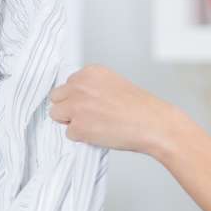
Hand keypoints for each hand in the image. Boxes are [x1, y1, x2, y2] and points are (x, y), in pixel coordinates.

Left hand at [48, 64, 179, 155]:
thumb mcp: (115, 85)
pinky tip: (100, 135)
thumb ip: (93, 88)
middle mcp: (80, 85)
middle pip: (56, 97)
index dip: (78, 98)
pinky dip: (82, 138)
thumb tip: (79, 100)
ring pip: (56, 114)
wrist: (154, 124)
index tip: (91, 106)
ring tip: (93, 126)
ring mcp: (77, 106)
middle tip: (88, 117)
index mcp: (90, 72)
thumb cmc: (141, 109)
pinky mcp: (78, 127)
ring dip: (71, 122)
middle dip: (68, 108)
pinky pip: (69, 134)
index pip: (68, 84)